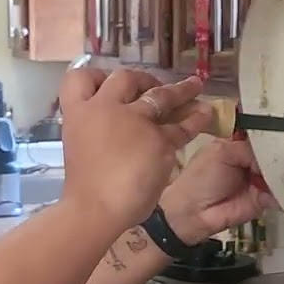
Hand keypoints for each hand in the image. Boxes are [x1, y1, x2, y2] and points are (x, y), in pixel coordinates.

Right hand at [57, 68, 211, 232]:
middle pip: (123, 77)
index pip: (79, 78)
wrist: (94, 207)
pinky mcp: (159, 140)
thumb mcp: (79, 148)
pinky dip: (196, 118)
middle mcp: (105, 108)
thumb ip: (95, 133)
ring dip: (180, 89)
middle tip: (152, 84)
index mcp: (77, 113)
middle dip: (140, 78)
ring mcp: (134, 120)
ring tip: (195, 85)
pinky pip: (181, 126)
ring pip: (161, 94)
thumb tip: (111, 133)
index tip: (105, 81)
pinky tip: (206, 114)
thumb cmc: (83, 187)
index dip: (95, 76)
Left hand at [159, 138, 277, 244]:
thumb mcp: (221, 153)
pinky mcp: (262, 199)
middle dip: (280, 153)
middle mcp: (248, 162)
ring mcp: (256, 181)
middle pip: (273, 154)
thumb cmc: (198, 181)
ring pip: (279, 172)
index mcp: (235, 146)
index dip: (270, 133)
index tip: (283, 131)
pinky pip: (279, 192)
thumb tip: (270, 155)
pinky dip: (282, 189)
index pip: (259, 136)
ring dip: (283, 171)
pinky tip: (282, 184)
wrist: (194, 214)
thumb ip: (248, 149)